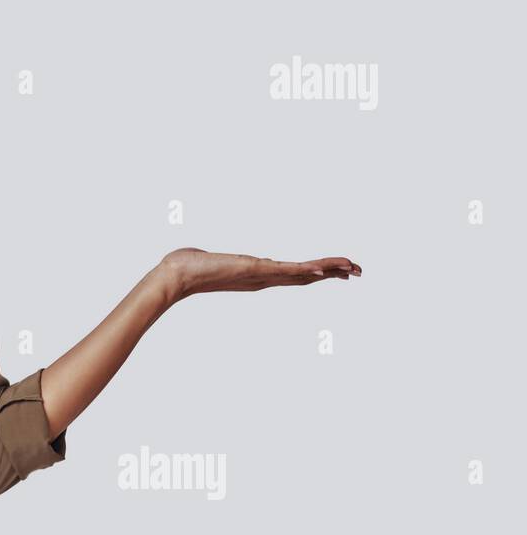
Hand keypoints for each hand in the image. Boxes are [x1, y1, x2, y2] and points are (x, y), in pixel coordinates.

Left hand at [156, 247, 360, 303]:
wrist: (176, 275)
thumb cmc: (186, 267)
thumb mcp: (209, 260)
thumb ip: (210, 259)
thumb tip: (197, 255)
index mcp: (257, 275)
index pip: (295, 274)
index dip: (318, 272)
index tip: (338, 271)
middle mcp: (263, 278)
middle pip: (306, 277)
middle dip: (333, 273)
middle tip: (359, 271)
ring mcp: (261, 276)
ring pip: (303, 274)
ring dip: (329, 270)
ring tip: (353, 268)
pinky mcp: (254, 271)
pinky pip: (287, 270)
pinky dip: (307, 270)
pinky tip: (324, 270)